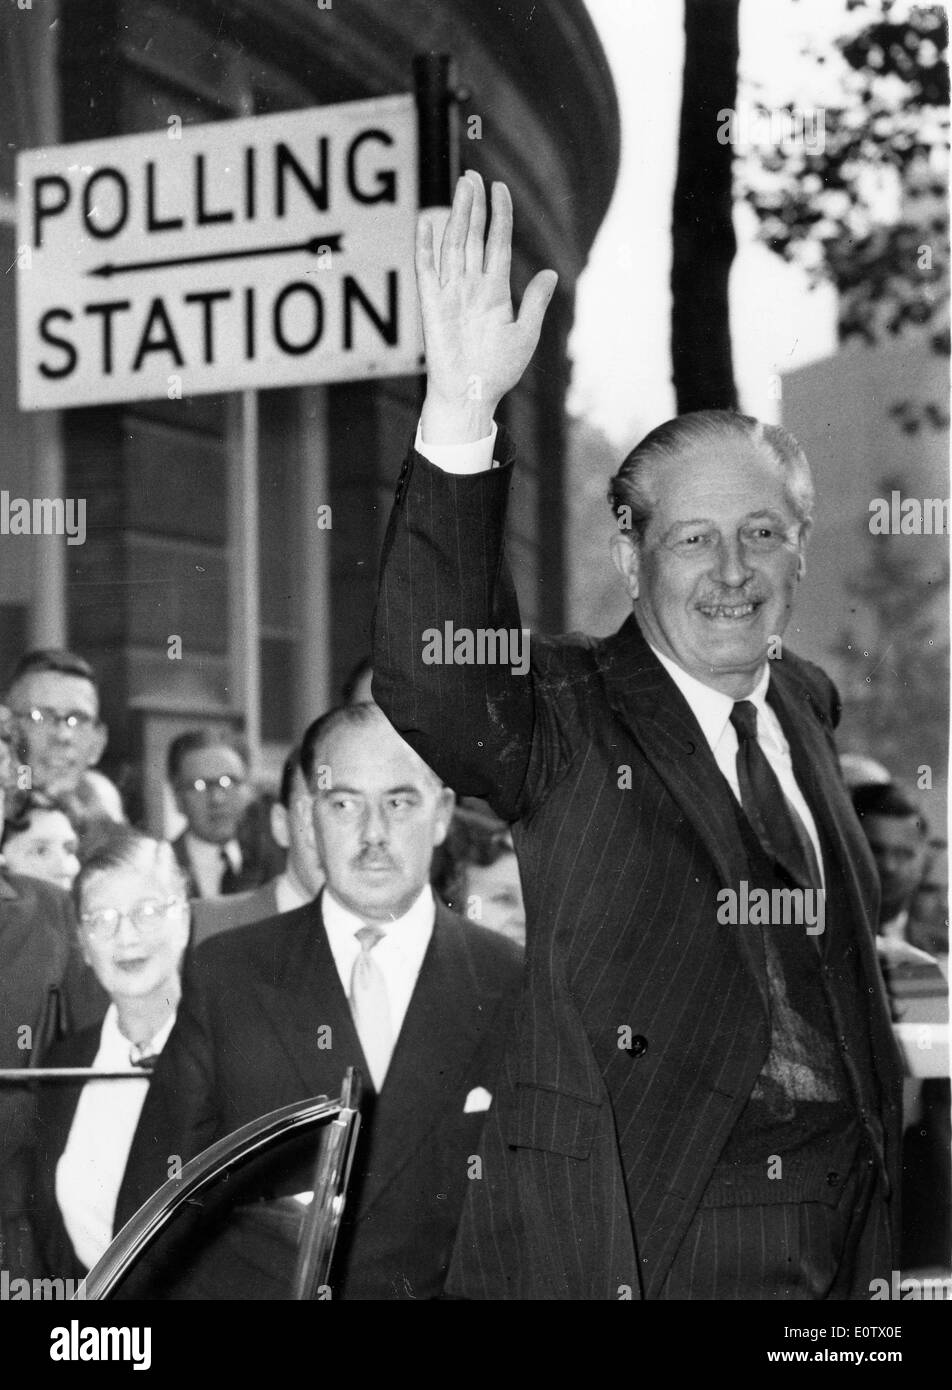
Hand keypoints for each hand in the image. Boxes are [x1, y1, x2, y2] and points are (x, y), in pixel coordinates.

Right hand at [417, 172, 557, 443]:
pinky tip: (427, 221)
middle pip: (473, 236)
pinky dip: (425, 246)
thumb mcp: (525, 334)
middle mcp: (472, 286)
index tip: (500, 188)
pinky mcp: (432, 305)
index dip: (500, 215)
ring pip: (454, 244)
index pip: (497, 242)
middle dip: (475, 206)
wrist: (472, 396)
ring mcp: (451, 293)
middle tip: (474, 175)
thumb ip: (535, 302)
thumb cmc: (498, 370)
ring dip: (457, 215)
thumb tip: (551, 274)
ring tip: (462, 186)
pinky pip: (426, 270)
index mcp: (495, 290)